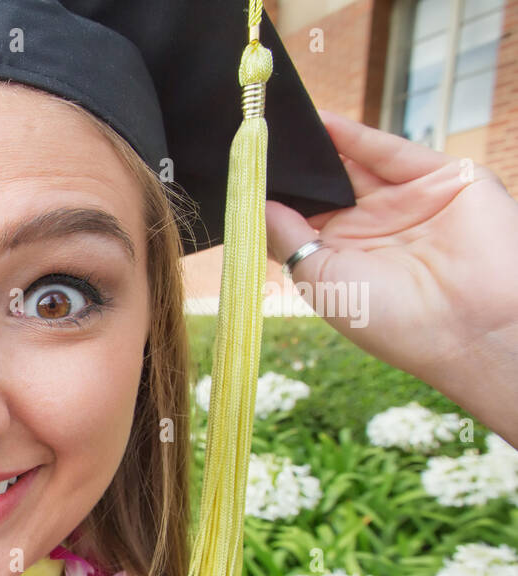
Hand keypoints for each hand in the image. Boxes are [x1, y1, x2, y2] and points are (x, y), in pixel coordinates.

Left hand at [266, 109, 517, 444]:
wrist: (469, 324)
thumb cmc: (391, 318)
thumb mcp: (322, 277)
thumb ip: (287, 236)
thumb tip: (252, 202)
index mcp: (344, 260)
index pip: (300, 219)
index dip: (271, 198)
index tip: (235, 178)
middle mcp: (374, 229)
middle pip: (324, 187)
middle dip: (291, 169)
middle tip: (248, 143)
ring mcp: (407, 202)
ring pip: (353, 165)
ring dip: (316, 148)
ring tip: (274, 126)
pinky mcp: (439, 178)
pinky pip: (387, 150)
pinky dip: (351, 135)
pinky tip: (317, 122)